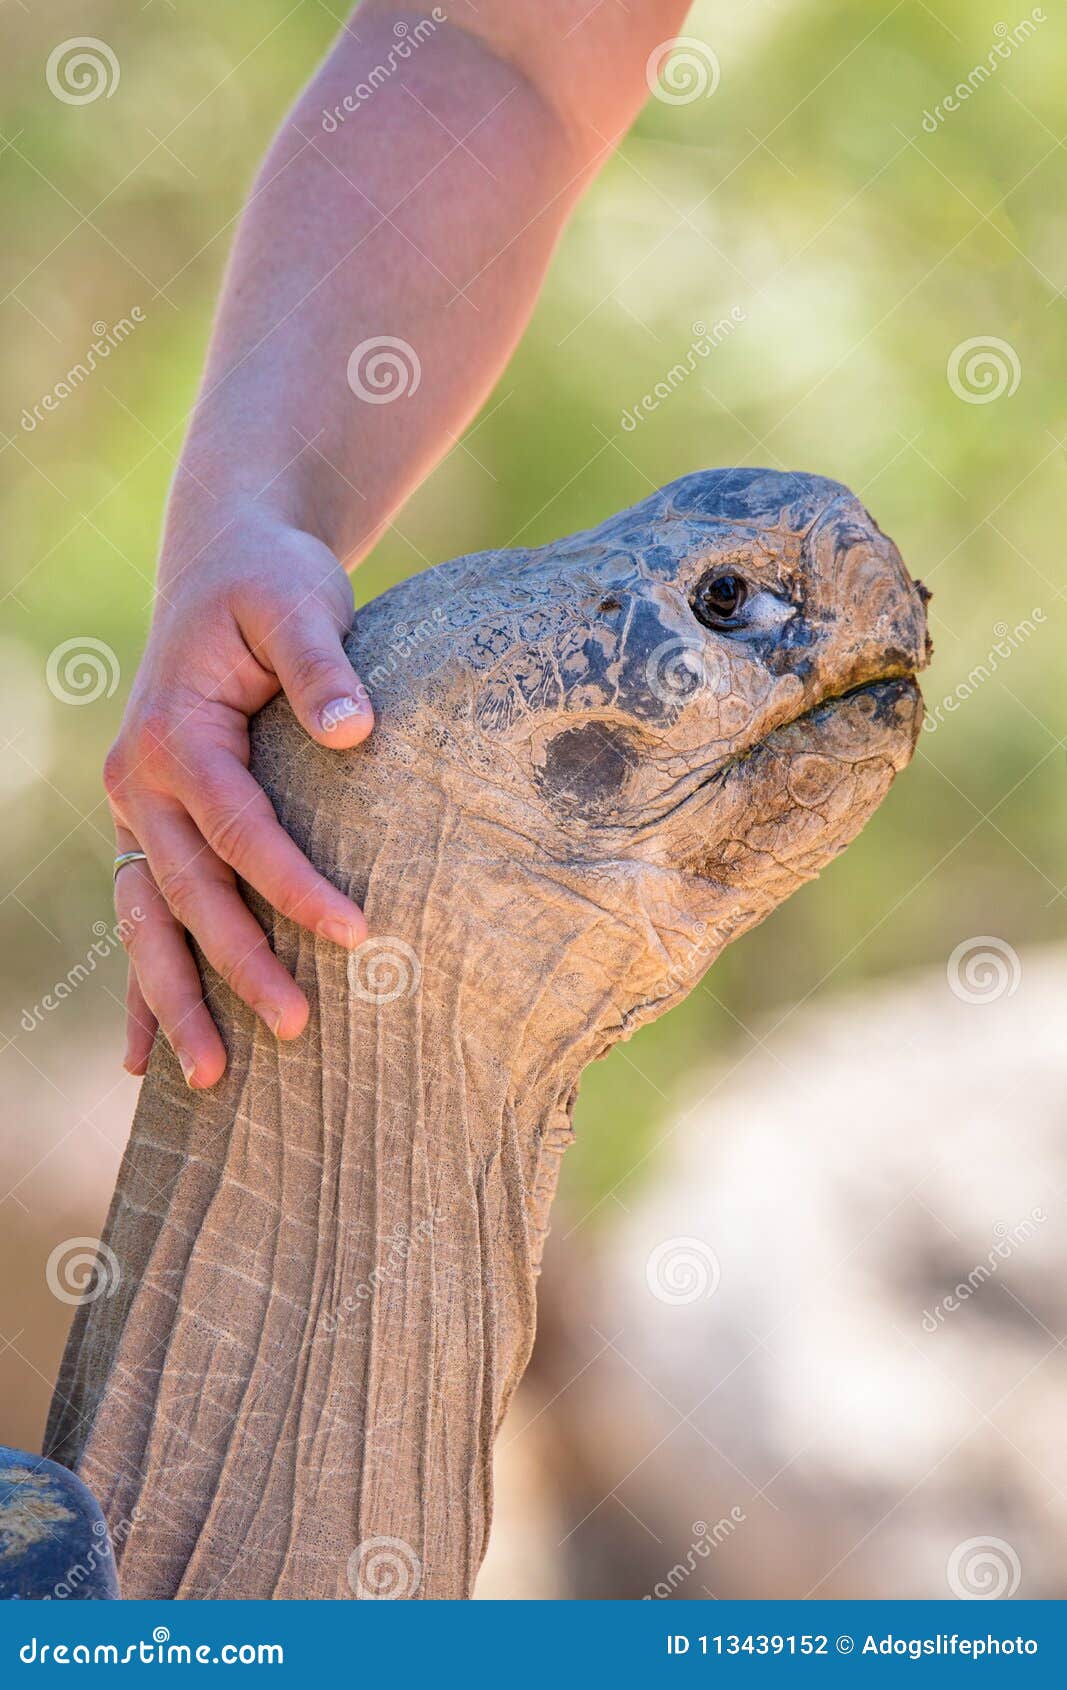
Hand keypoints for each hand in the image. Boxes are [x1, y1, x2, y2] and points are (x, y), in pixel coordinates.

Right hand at [105, 505, 372, 1087]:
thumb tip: (353, 729)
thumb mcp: (297, 600)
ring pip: (149, 920)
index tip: (356, 934)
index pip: (238, 828)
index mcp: (174, 733)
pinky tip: (147, 1056)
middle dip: (235, 965)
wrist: (223, 568)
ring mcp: (138, 812)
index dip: (292, 885)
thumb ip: (320, 662)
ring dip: (174, 999)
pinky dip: (144, 985)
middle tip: (295, 1028)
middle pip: (186, 891)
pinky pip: (144, 916)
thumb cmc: (270, 585)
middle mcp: (141, 782)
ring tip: (212, 1077)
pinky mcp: (154, 828)